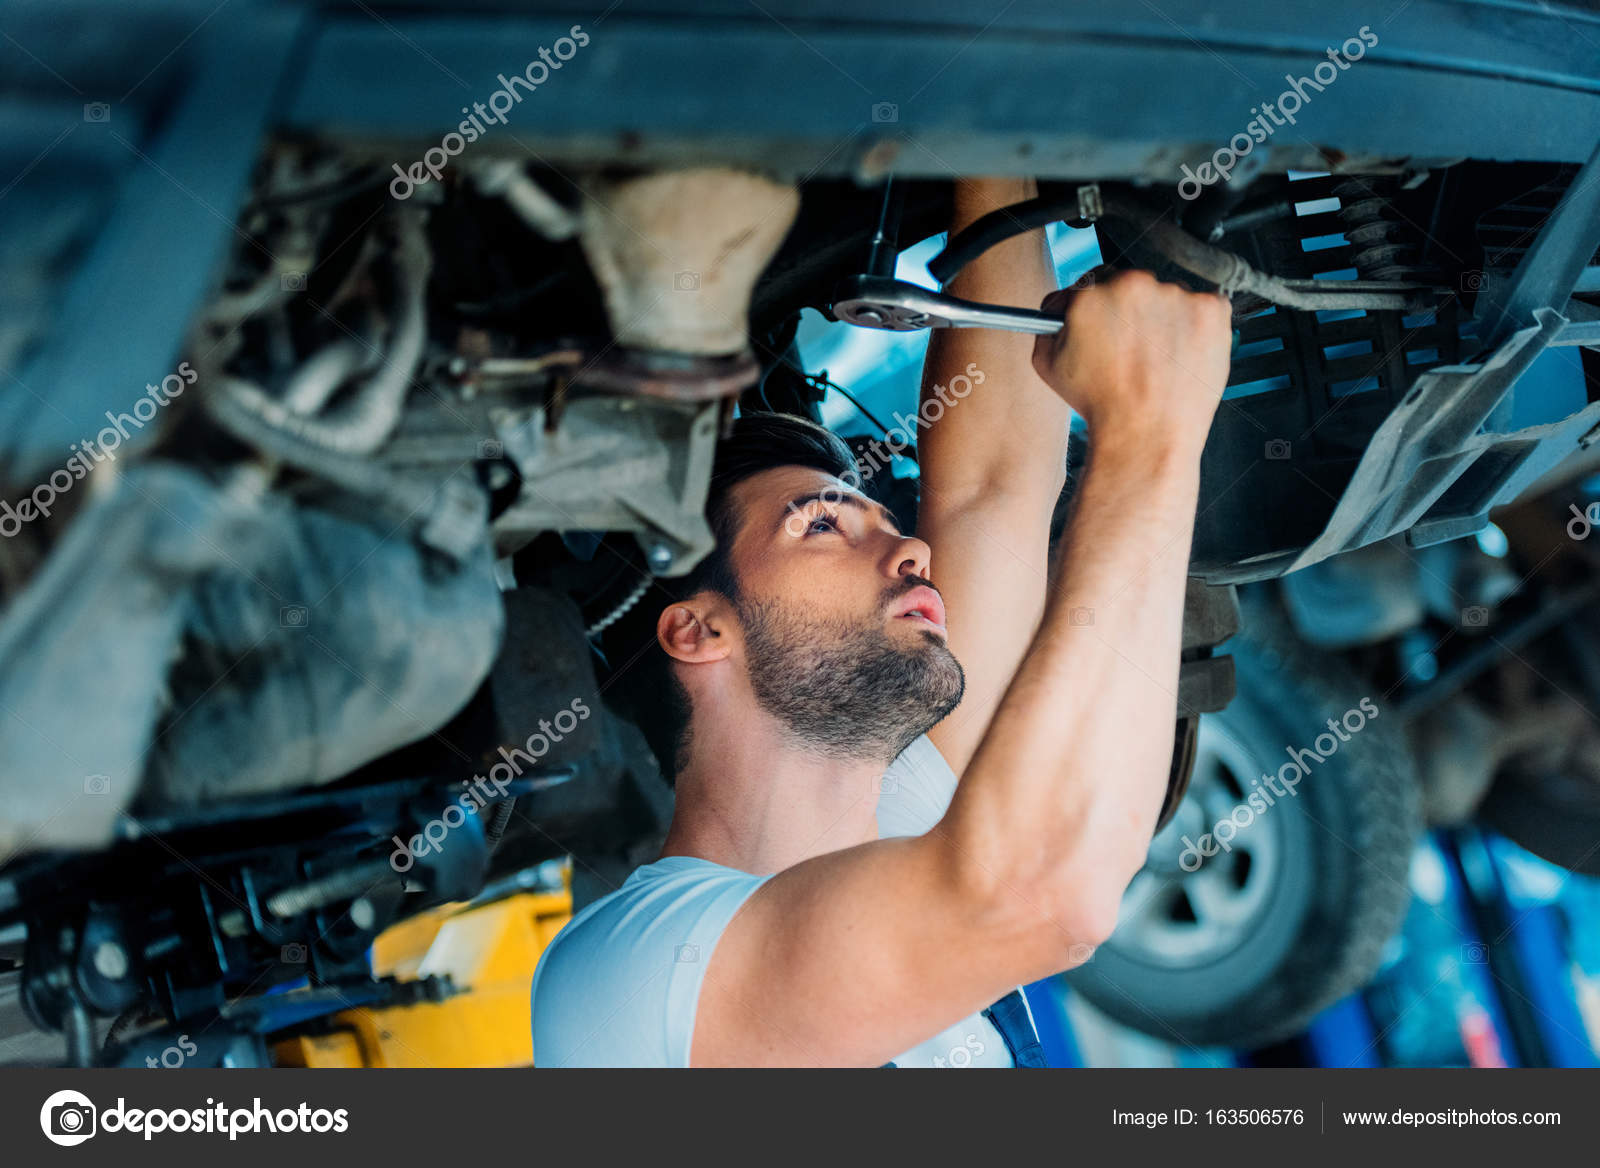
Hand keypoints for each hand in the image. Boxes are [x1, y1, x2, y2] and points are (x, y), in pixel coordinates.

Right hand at [1031, 269, 1232, 455]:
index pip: (1096, 280)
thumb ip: (1049, 325)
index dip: (1101, 305)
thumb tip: (1058, 307)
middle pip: (1135, 284)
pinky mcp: (1211, 311)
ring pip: (1171, 297)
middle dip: (1133, 311)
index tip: (1109, 319)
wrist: (1146, 435)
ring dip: (1166, 318)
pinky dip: (1198, 328)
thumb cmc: (1101, 406)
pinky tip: (1182, 356)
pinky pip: (1205, 308)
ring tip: (1159, 360)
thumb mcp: (1049, 365)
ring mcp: (1178, 296)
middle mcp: (1136, 285)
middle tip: (1134, 347)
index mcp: (1093, 294)